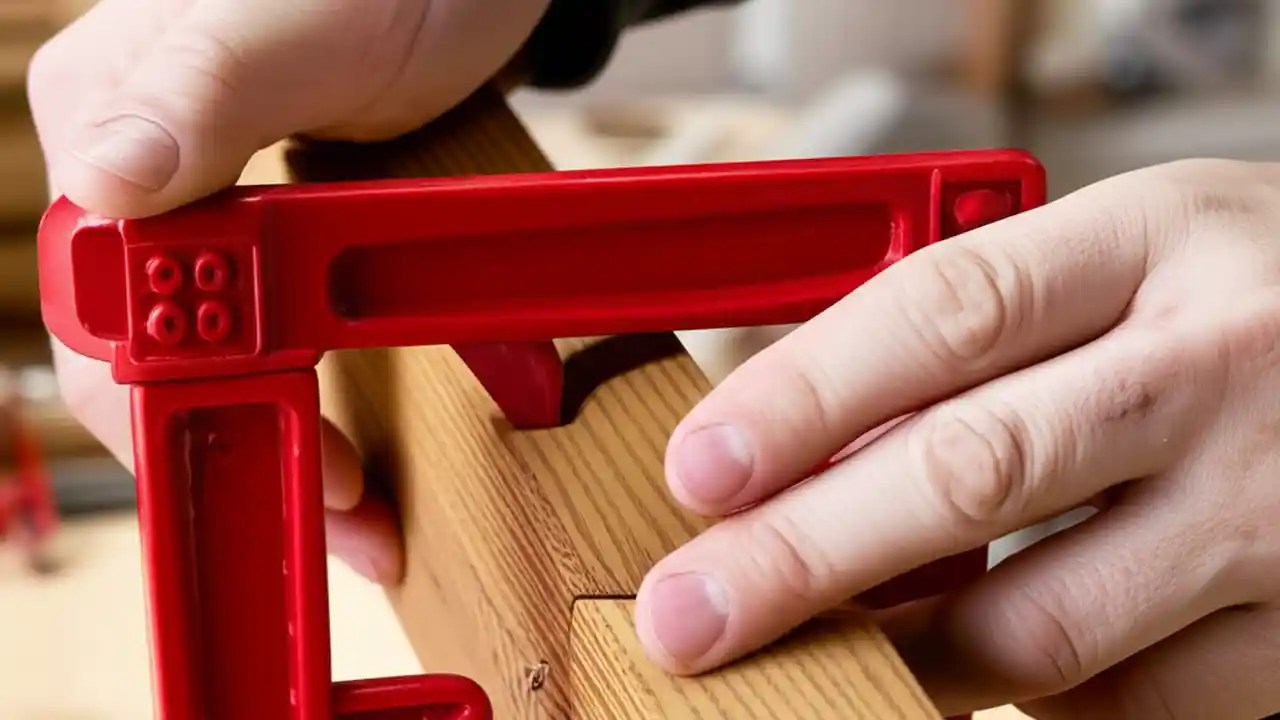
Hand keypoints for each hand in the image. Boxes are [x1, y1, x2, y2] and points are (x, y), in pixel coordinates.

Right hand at [28, 0, 548, 582]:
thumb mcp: (310, 21)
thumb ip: (207, 83)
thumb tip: (110, 180)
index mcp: (111, 109)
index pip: (108, 299)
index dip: (184, 398)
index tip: (294, 454)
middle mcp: (142, 163)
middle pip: (150, 349)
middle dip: (240, 442)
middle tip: (347, 516)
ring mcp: (205, 197)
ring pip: (206, 352)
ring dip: (278, 432)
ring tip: (358, 507)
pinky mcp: (268, 219)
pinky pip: (265, 328)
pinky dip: (307, 388)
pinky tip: (353, 432)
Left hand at [637, 159, 1279, 718]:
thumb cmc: (1243, 303)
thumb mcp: (1127, 264)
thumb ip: (980, 336)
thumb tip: (804, 440)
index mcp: (1156, 240)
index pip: (942, 311)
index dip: (800, 397)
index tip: (700, 470)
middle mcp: (1220, 363)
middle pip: (970, 470)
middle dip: (803, 555)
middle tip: (692, 611)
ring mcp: (1274, 503)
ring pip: (1042, 617)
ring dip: (905, 651)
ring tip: (825, 649)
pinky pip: (1125, 695)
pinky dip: (1032, 692)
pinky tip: (990, 661)